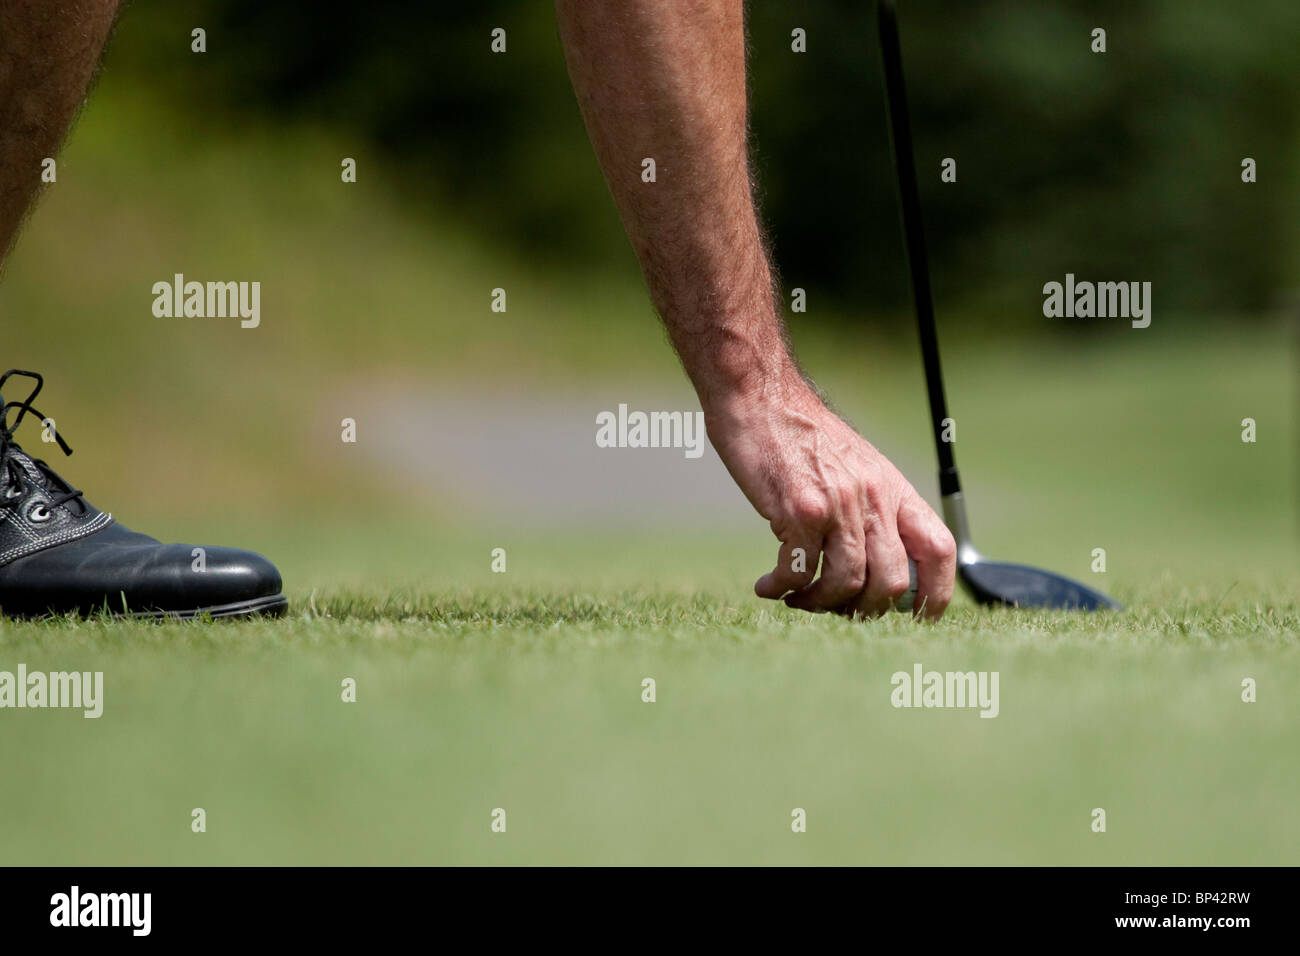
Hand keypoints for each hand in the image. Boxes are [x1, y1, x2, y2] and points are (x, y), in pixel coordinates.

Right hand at [706, 380, 956, 618]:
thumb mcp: (857, 466)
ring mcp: (838, 505)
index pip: (939, 549)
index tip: (917, 617)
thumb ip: (873, 510)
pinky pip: (798, 572)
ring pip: (846, 584)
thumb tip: (881, 568)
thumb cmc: (801, 437)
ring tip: (797, 598)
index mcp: (894, 490)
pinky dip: (782, 588)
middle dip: (864, 610)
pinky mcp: (799, 510)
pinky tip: (768, 585)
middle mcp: (874, 498)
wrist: (761, 397)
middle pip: (891, 581)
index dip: (937, 593)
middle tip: (836, 608)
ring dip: (818, 603)